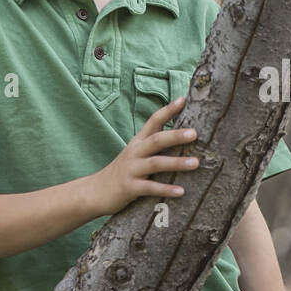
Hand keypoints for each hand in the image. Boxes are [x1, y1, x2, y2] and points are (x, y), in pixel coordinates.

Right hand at [92, 97, 198, 215]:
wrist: (95, 191)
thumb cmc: (123, 171)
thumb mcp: (136, 153)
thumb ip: (154, 145)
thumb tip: (182, 136)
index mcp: (138, 142)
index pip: (153, 121)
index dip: (168, 110)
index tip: (183, 99)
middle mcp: (135, 152)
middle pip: (156, 140)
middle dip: (175, 136)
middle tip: (194, 133)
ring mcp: (131, 169)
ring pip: (155, 163)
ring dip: (176, 163)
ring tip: (195, 163)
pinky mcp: (129, 187)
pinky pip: (150, 188)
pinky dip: (165, 189)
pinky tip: (181, 191)